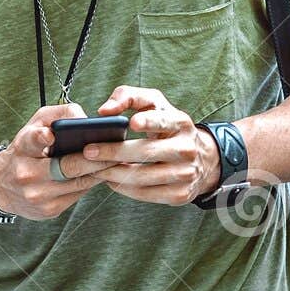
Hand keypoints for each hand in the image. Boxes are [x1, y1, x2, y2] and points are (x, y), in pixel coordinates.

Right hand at [0, 103, 119, 219]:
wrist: (1, 187)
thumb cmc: (25, 151)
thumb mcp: (33, 126)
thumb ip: (58, 116)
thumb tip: (85, 119)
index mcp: (22, 149)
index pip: (31, 141)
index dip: (41, 138)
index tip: (50, 135)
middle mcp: (27, 173)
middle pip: (68, 166)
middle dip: (95, 158)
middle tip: (115, 150)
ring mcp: (38, 195)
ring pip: (79, 183)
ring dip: (99, 172)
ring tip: (115, 161)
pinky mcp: (48, 210)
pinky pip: (78, 195)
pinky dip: (90, 183)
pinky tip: (99, 175)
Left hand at [83, 86, 221, 205]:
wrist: (202, 159)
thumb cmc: (166, 126)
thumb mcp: (154, 104)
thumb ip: (128, 96)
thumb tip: (104, 111)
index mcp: (181, 122)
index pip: (165, 121)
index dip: (149, 122)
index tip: (132, 123)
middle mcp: (187, 148)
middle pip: (146, 152)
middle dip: (113, 152)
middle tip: (87, 151)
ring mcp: (186, 173)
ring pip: (142, 176)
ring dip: (113, 173)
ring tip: (93, 167)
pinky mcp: (181, 194)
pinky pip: (145, 193)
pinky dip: (124, 188)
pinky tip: (111, 180)